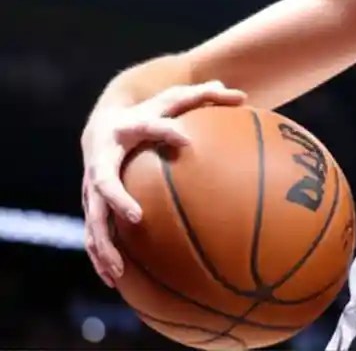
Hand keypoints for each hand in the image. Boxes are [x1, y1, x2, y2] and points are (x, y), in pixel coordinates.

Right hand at [79, 80, 245, 286]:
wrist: (105, 125)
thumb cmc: (149, 113)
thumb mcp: (174, 100)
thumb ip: (205, 96)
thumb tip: (243, 95)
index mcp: (126, 130)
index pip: (147, 127)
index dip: (165, 131)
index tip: (186, 140)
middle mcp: (102, 160)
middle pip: (104, 182)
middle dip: (117, 200)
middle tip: (135, 218)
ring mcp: (92, 186)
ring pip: (93, 218)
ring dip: (104, 243)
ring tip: (120, 269)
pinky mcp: (92, 206)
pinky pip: (94, 234)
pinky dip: (101, 256)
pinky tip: (116, 281)